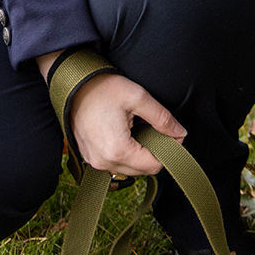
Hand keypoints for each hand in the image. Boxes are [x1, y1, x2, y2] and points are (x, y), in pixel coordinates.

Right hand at [68, 72, 186, 175]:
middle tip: (161, 129)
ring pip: (128, 168)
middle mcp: (104, 162)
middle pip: (142, 170)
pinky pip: (114, 163)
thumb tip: (181, 132)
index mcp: (117, 150)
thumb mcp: (138, 97)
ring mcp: (94, 161)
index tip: (175, 134)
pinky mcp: (89, 157)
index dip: (170, 150)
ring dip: (140, 154)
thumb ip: (162, 118)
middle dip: (156, 152)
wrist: (73, 84)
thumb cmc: (103, 88)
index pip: (154, 166)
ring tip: (141, 128)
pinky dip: (126, 153)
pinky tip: (127, 133)